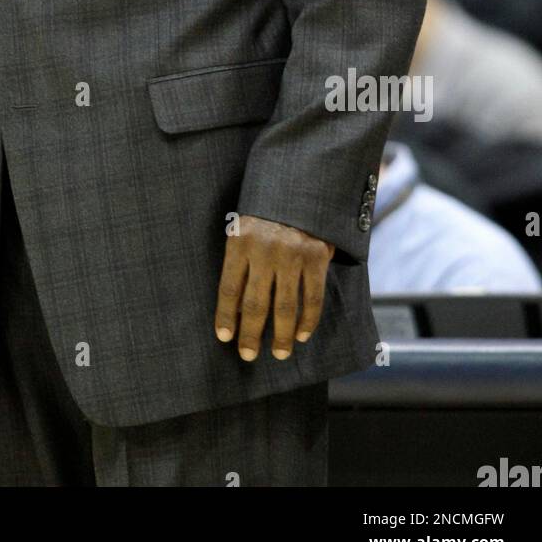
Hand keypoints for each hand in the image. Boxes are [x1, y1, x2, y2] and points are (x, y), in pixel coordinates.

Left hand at [215, 215, 334, 361]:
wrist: (302, 185)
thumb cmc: (266, 212)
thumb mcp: (244, 226)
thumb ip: (240, 259)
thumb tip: (233, 305)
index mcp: (240, 241)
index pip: (229, 288)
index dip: (226, 316)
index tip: (224, 337)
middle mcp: (265, 250)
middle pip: (255, 304)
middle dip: (250, 334)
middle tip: (248, 355)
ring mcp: (292, 255)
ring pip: (285, 307)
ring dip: (280, 336)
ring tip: (278, 354)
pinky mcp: (316, 258)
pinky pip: (312, 298)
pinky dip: (308, 321)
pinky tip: (302, 335)